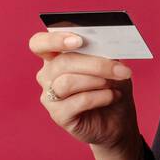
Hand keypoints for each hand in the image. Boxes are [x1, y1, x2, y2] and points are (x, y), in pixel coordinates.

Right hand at [29, 30, 138, 149]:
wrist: (118, 120)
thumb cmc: (111, 87)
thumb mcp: (111, 65)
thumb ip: (103, 52)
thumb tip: (106, 43)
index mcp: (55, 56)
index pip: (39, 43)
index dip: (54, 39)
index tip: (78, 40)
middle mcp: (47, 75)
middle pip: (62, 62)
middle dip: (95, 64)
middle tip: (120, 69)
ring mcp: (50, 96)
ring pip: (67, 82)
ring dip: (96, 81)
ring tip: (113, 84)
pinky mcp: (58, 115)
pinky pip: (78, 101)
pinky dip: (100, 97)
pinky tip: (112, 96)